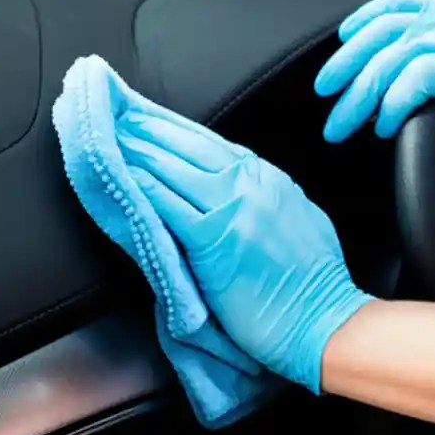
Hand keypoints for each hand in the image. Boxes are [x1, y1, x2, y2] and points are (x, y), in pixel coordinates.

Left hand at [116, 111, 371, 393]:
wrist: (326, 323)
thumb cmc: (314, 286)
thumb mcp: (298, 221)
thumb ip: (262, 199)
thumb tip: (231, 191)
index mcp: (269, 179)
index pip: (211, 143)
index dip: (174, 128)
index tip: (148, 116)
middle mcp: (251, 184)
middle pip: (188, 145)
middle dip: (149, 126)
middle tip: (115, 111)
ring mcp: (233, 209)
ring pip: (174, 167)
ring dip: (138, 149)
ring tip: (108, 135)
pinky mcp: (214, 240)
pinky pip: (169, 204)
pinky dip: (144, 186)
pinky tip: (123, 174)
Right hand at [313, 0, 434, 162]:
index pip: (418, 78)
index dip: (392, 105)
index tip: (382, 132)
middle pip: (389, 58)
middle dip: (355, 97)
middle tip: (335, 127)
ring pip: (381, 30)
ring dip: (348, 57)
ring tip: (326, 86)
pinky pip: (392, 5)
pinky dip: (364, 18)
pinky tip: (345, 36)